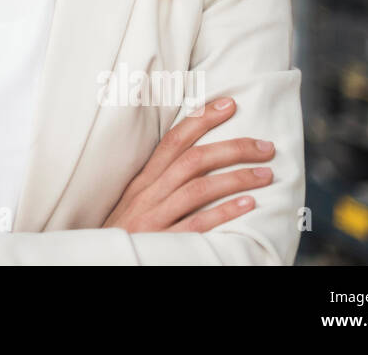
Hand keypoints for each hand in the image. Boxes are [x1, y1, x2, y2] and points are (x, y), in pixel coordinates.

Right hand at [101, 97, 274, 233]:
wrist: (102, 261)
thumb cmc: (125, 232)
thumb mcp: (135, 201)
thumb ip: (160, 181)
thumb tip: (195, 159)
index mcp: (143, 181)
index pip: (173, 141)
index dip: (202, 119)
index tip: (229, 104)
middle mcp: (147, 194)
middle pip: (193, 160)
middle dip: (233, 148)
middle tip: (264, 147)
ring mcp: (155, 218)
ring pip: (198, 188)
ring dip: (236, 178)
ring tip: (265, 174)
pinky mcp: (164, 242)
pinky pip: (197, 224)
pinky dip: (224, 212)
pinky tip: (248, 204)